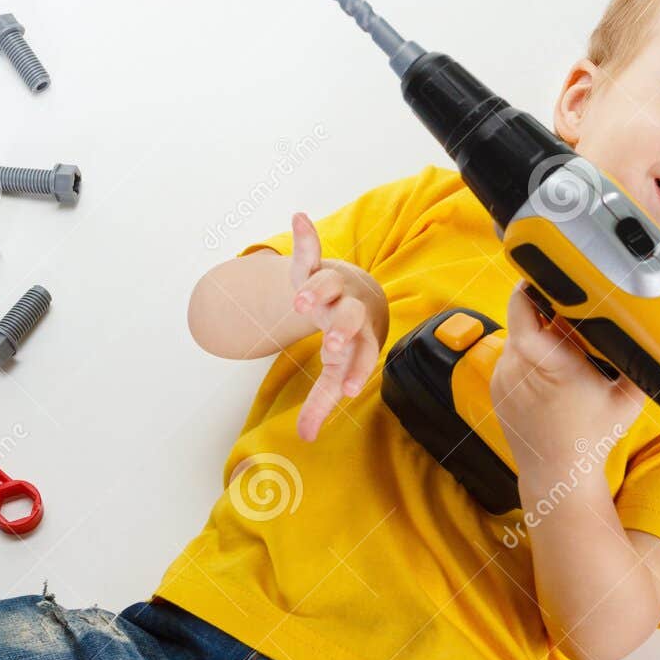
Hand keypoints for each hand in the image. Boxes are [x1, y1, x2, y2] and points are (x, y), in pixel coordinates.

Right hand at [288, 212, 389, 441]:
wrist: (358, 293)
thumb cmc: (347, 336)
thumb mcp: (336, 367)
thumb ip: (322, 400)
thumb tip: (305, 439)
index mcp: (360, 337)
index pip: (360, 354)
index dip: (354, 369)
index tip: (347, 387)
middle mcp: (351, 309)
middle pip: (350, 317)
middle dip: (341, 330)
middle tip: (330, 345)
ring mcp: (334, 286)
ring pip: (329, 284)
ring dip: (318, 291)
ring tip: (301, 301)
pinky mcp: (316, 267)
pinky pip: (311, 250)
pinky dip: (306, 236)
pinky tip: (300, 220)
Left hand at [490, 284, 646, 477]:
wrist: (557, 475)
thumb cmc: (592, 438)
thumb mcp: (627, 398)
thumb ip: (637, 361)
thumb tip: (653, 331)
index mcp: (549, 361)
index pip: (524, 306)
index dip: (532, 285)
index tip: (548, 275)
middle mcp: (518, 366)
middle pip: (522, 316)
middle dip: (543, 306)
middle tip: (568, 306)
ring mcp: (503, 378)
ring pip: (516, 336)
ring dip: (536, 332)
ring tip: (563, 342)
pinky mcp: (496, 388)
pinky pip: (511, 357)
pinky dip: (528, 354)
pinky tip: (550, 366)